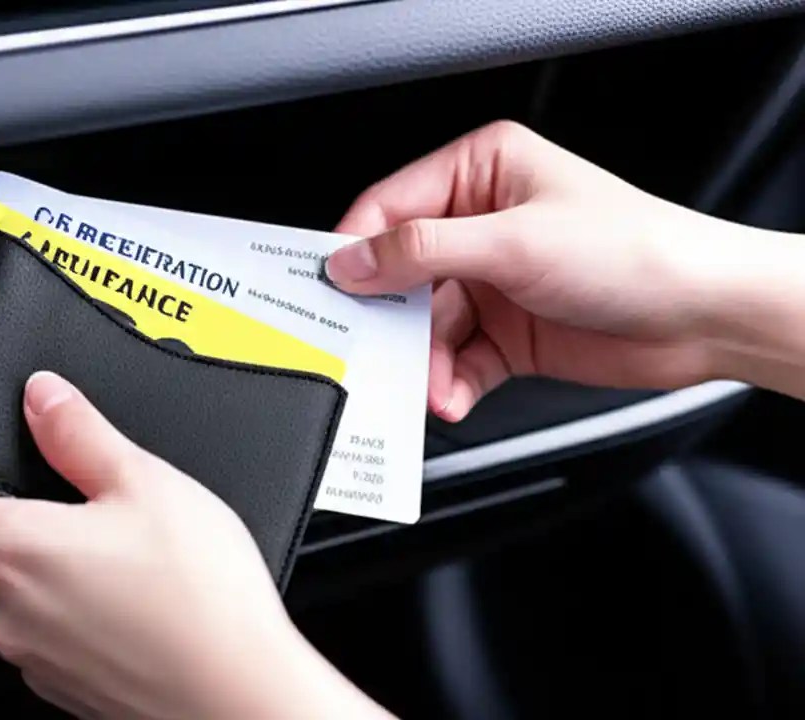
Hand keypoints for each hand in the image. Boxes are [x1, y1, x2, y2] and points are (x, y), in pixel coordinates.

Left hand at [0, 371, 390, 719]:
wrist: (245, 699)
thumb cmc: (202, 602)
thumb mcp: (146, 485)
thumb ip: (80, 434)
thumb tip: (43, 398)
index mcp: (14, 551)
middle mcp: (8, 614)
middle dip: (37, 520)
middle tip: (103, 511)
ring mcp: (36, 660)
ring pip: (31, 594)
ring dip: (68, 570)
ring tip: (141, 565)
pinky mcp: (68, 692)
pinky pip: (61, 635)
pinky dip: (90, 615)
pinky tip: (146, 607)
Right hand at [325, 120, 768, 419]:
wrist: (706, 314)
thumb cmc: (636, 250)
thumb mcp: (515, 242)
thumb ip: (423, 252)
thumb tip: (353, 261)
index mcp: (481, 172)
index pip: (390, 206)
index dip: (355, 249)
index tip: (329, 289)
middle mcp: (481, 224)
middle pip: (401, 274)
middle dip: (390, 319)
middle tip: (371, 350)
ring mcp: (493, 281)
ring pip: (425, 326)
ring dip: (422, 362)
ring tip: (430, 385)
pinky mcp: (507, 333)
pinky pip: (456, 361)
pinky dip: (448, 382)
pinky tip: (452, 395)